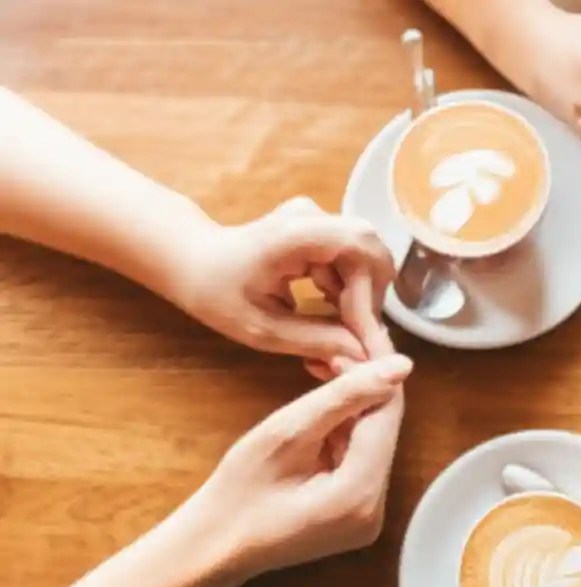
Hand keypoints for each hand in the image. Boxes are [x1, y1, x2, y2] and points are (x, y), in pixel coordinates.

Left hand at [167, 197, 393, 369]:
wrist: (192, 261)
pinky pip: (352, 263)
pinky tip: (333, 318)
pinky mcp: (322, 231)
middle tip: (355, 341)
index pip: (360, 252)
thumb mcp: (261, 329)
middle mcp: (313, 217)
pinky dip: (350, 294)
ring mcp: (319, 220)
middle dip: (370, 302)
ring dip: (360, 301)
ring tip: (341, 335)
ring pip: (366, 261)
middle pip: (370, 254)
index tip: (367, 345)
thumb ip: (316, 340)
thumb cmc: (215, 292)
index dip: (370, 301)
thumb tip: (363, 356)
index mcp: (294, 235)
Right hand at [182, 354, 410, 578]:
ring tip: (327, 365)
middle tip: (338, 343)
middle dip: (366, 384)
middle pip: (384, 429)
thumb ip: (345, 395)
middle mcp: (376, 510)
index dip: (377, 368)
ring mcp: (369, 516)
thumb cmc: (237, 491)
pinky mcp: (357, 515)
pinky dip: (347, 431)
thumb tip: (402, 365)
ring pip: (374, 442)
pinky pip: (362, 460)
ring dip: (355, 405)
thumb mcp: (286, 432)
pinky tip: (326, 406)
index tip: (361, 329)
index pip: (387, 414)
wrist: (211, 547)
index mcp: (360, 493)